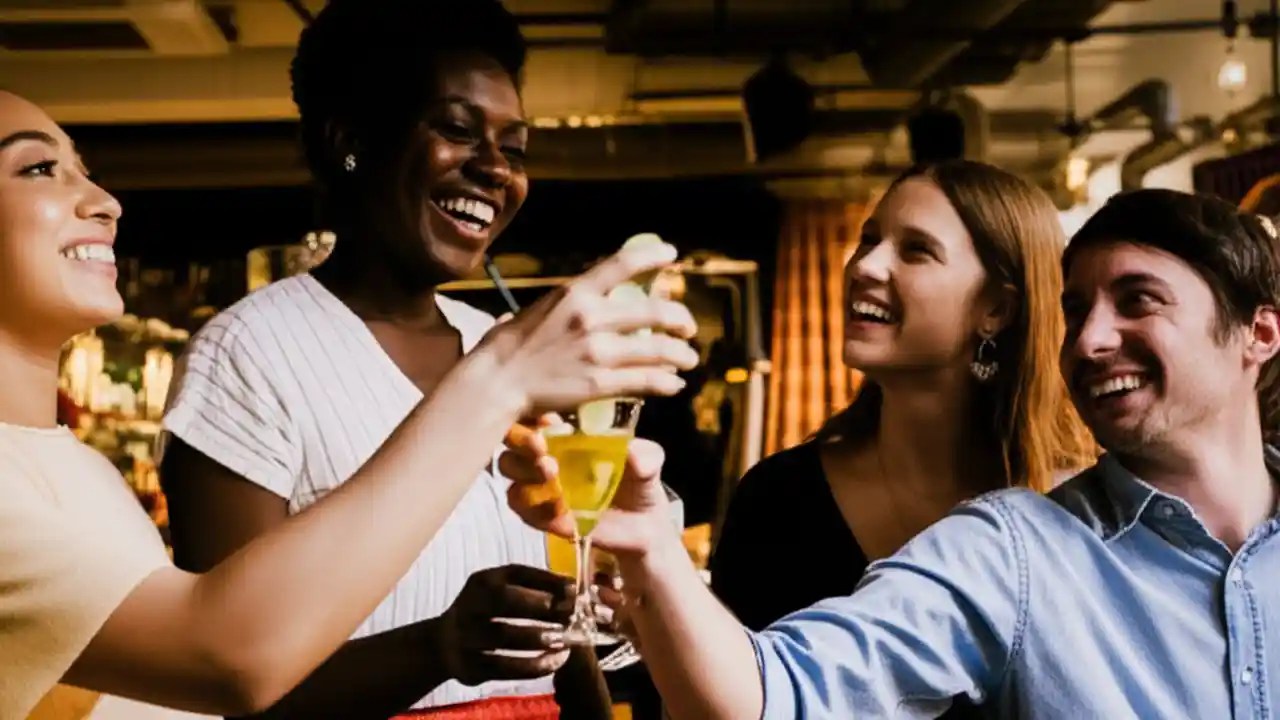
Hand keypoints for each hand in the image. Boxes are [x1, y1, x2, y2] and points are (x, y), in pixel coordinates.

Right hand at [437, 565, 575, 685]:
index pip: (515, 573)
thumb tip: (573, 587)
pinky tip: (556, 660)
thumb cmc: (487, 609)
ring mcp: (467, 637)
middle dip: (541, 607)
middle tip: (569, 615)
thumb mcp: (503, 588)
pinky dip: (536, 665)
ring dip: (540, 638)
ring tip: (565, 640)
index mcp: (481, 581)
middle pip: (504, 600)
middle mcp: (469, 605)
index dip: (546, 580)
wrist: (445, 643)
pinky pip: (506, 668)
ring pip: (504, 636)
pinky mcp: (471, 667)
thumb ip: (535, 585)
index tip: (573, 589)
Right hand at [474, 241, 699, 414]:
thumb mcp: (542, 308)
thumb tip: (595, 296)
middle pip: (655, 312)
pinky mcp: (599, 383)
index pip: (622, 264)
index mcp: (574, 291)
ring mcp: (596, 351)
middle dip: (680, 320)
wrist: (496, 381)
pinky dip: (667, 383)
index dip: (653, 256)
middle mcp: (590, 316)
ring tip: (689, 360)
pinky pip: (646, 381)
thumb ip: (573, 302)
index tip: (672, 256)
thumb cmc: (512, 346)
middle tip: (688, 328)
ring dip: (681, 355)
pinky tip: (674, 384)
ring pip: (658, 350)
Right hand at [500, 426, 674, 556]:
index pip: (542, 416)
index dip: (539, 417)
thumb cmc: (640, 483)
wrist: (642, 529)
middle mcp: (548, 453)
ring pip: (510, 471)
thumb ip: (645, 456)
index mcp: (570, 433)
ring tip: (552, 478)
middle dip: (522, 443)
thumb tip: (632, 452)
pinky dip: (537, 511)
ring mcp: (541, 483)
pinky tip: (562, 515)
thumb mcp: (650, 464)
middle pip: (515, 440)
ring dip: (526, 474)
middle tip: (542, 451)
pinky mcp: (541, 514)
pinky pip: (523, 510)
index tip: (550, 423)